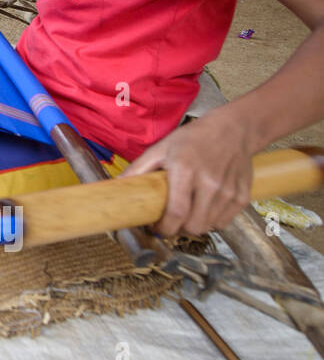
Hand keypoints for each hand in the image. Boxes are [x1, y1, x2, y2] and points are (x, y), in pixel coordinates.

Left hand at [118, 115, 253, 236]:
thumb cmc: (194, 138)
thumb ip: (139, 168)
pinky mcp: (242, 196)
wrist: (233, 130)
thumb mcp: (161, 148)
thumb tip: (118, 185)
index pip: (176, 212)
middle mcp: (210, 183)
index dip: (164, 228)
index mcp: (185, 171)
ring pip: (209, 227)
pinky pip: (224, 222)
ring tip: (188, 213)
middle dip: (178, 229)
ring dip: (195, 225)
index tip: (156, 228)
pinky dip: (213, 220)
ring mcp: (229, 191)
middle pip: (194, 226)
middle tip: (171, 221)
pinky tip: (204, 208)